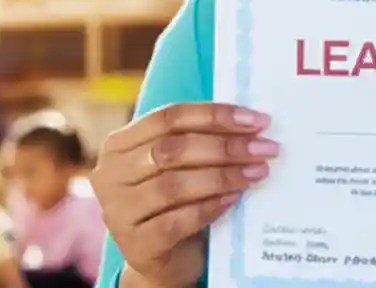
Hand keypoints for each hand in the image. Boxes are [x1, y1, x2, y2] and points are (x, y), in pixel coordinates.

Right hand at [91, 103, 276, 287]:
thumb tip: (252, 125)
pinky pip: (175, 222)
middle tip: (265, 148)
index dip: (215, 115)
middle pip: (172, 149)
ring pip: (173, 185)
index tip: (257, 120)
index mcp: (120, 144)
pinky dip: (208, 208)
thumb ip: (200, 142)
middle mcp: (110, 174)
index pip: (169, 117)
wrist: (164, 259)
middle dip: (225, 146)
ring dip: (223, 176)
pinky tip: (234, 200)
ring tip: (258, 172)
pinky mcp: (134, 244)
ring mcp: (118, 211)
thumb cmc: (176, 203)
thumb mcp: (181, 166)